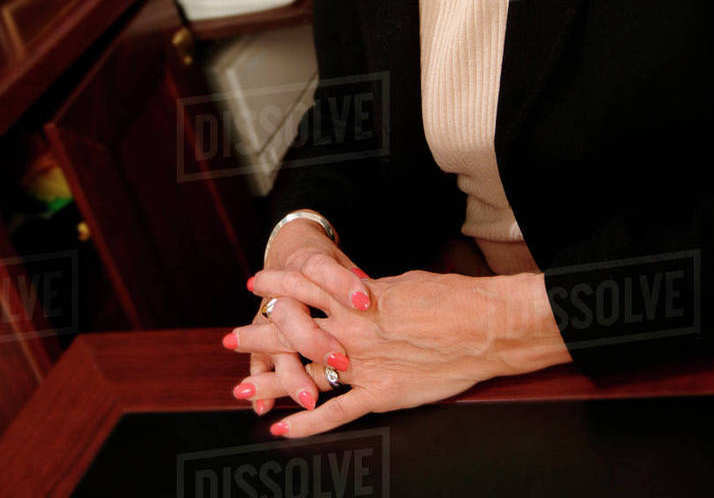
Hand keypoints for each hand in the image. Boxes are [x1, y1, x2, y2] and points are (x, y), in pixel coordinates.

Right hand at [223, 218, 371, 417]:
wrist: (287, 250)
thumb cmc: (327, 263)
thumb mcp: (346, 262)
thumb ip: (367, 278)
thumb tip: (400, 287)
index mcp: (308, 263)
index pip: (321, 270)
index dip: (341, 284)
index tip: (363, 301)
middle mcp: (286, 291)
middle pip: (291, 312)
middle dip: (314, 339)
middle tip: (340, 359)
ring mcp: (273, 315)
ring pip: (276, 344)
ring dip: (289, 372)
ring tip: (308, 397)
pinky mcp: (266, 334)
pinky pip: (263, 360)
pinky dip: (264, 384)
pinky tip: (265, 406)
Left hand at [234, 265, 570, 436]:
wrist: (484, 326)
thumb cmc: (451, 299)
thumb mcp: (404, 284)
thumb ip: (374, 292)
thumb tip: (358, 294)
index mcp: (358, 296)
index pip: (306, 286)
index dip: (277, 284)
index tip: (254, 284)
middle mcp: (352, 329)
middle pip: (293, 330)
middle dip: (259, 334)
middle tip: (229, 338)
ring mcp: (363, 364)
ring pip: (305, 373)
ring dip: (271, 382)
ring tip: (241, 387)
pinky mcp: (381, 394)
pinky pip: (336, 412)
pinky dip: (306, 423)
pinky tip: (281, 429)